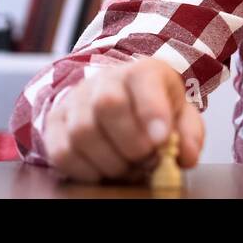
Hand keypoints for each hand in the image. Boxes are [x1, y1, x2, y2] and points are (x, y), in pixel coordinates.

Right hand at [41, 57, 204, 182]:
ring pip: (82, 132)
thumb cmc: (154, 108)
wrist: (120, 99)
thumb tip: (185, 157)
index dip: (151, 111)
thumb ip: (189, 134)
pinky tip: (104, 171)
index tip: (161, 139)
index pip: (142, 80)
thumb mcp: (181, 115)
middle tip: (147, 160)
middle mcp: (103, 79)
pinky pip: (62, 152)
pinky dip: (85, 171)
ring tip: (129, 168)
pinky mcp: (54, 124)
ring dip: (110, 161)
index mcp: (141, 71)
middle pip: (107, 105)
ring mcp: (75, 100)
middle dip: (130, 142)